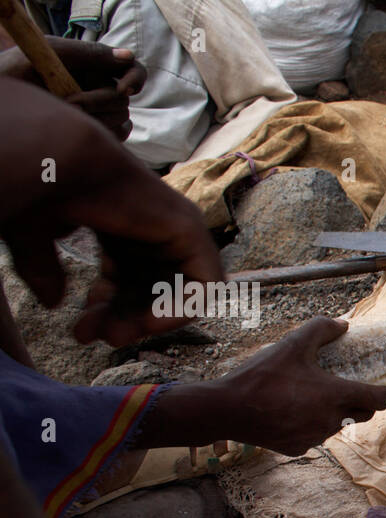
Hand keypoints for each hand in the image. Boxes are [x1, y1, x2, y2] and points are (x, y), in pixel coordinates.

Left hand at [0, 40, 145, 140]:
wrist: (4, 101)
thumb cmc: (19, 70)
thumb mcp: (53, 54)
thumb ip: (88, 52)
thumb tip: (126, 56)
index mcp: (93, 65)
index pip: (132, 67)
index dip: (136, 77)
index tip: (123, 88)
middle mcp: (99, 86)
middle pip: (123, 98)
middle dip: (99, 101)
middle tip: (70, 103)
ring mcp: (99, 109)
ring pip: (122, 117)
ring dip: (96, 118)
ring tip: (66, 115)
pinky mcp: (97, 130)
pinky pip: (118, 134)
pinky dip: (104, 133)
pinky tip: (81, 129)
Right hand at [0, 78, 222, 346]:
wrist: (53, 164)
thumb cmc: (38, 190)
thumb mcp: (35, 238)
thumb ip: (44, 270)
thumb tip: (52, 302)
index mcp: (122, 226)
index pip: (128, 279)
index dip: (108, 308)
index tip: (84, 329)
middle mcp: (153, 228)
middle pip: (151, 290)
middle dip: (124, 319)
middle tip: (99, 338)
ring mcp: (176, 229)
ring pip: (177, 294)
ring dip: (147, 321)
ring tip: (115, 335)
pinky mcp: (191, 231)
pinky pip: (204, 287)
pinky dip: (178, 310)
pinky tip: (145, 324)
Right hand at [210, 317, 385, 455]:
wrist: (227, 410)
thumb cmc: (261, 376)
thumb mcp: (292, 344)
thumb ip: (321, 329)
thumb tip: (343, 325)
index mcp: (335, 396)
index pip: (380, 400)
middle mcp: (331, 421)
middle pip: (364, 414)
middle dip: (365, 401)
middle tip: (356, 386)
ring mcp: (315, 437)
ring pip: (338, 425)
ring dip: (337, 412)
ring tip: (320, 395)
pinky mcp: (298, 448)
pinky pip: (315, 435)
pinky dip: (313, 423)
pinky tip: (296, 410)